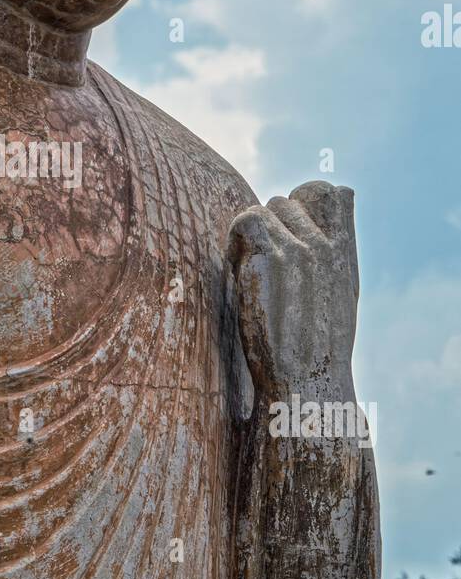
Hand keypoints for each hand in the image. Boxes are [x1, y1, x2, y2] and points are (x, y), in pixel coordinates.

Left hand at [227, 181, 358, 397]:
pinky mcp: (272, 256)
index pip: (333, 194)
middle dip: (267, 228)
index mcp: (344, 254)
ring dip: (249, 237)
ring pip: (264, 210)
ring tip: (246, 270)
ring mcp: (300, 248)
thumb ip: (335, 256)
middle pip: (286, 201)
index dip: (301, 203)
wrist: (305, 384)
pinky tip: (236, 269)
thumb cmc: (316, 351)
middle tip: (256, 263)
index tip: (283, 230)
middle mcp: (325, 245)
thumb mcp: (340, 298)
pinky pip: (246, 220)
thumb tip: (331, 223)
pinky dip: (235, 240)